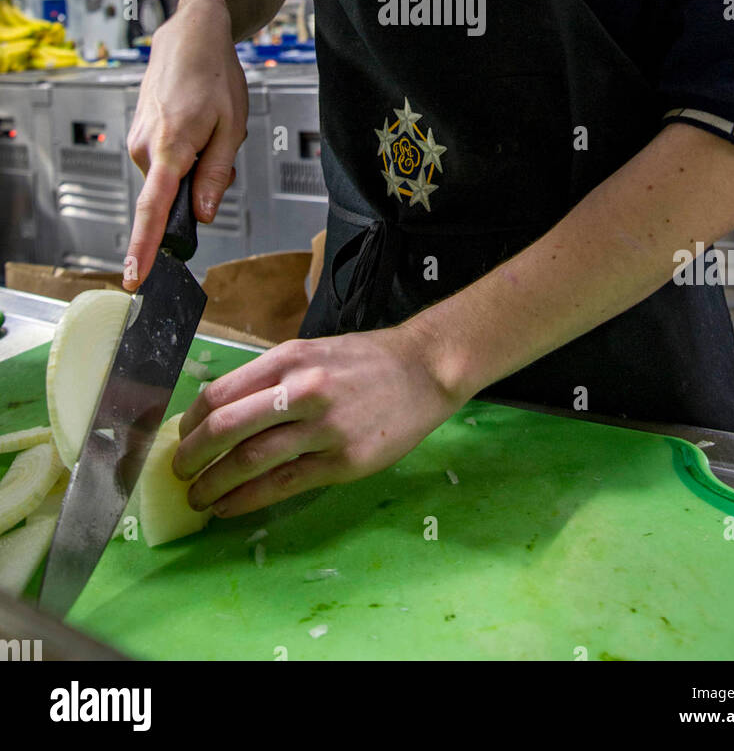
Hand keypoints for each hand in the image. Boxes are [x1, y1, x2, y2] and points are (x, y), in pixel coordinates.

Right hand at [123, 0, 248, 287]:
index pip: (153, 209)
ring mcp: (137, 141)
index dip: (144, 248)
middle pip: (170, 196)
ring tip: (207, 129)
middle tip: (221, 151)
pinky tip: (194, 126)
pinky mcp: (137, 136)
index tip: (134, 277)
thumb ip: (216, 174)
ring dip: (192, 168)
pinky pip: (163, 164)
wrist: (190, 38)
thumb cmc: (214, 75)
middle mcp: (145, 147)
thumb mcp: (231, 127)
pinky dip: (182, 156)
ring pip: (169, 179)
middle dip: (199, 187)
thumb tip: (203, 214)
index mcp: (170, 147)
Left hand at [172, 323, 465, 517]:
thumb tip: (222, 414)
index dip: (192, 422)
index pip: (221, 393)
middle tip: (180, 472)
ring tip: (199, 498)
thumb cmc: (364, 361)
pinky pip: (284, 484)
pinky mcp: (344, 461)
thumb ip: (272, 378)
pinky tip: (230, 508)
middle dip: (193, 456)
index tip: (182, 438)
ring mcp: (325, 427)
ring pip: (251, 460)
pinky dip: (248, 500)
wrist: (425, 370)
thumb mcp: (313, 352)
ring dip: (215, 484)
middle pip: (227, 427)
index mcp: (289, 359)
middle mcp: (302, 389)